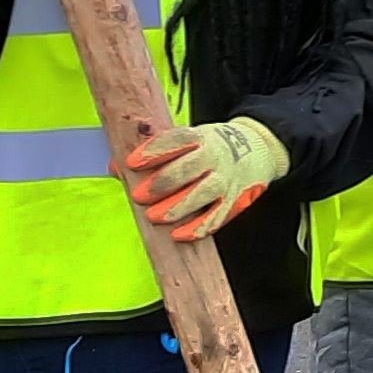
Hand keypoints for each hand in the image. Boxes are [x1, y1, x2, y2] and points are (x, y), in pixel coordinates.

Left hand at [124, 115, 290, 239]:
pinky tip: (179, 235)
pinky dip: (198, 227)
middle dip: (161, 183)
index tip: (132, 163)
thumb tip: (116, 170)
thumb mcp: (187, 140)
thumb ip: (153, 154)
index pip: (177, 140)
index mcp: (200, 137)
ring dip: (177, 207)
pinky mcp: (232, 200)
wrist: (255, 149)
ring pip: (203, 194)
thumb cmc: (207, 147)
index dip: (153, 151)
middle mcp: (215, 157)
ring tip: (154, 217)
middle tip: (139, 196)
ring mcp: (225, 180)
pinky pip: (217, 217)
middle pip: (188, 169)